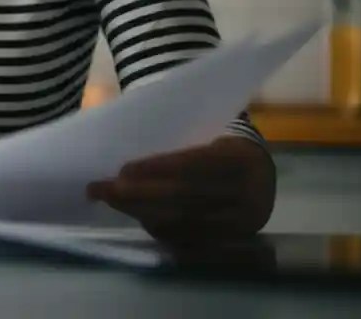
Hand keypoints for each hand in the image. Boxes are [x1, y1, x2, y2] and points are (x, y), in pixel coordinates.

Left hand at [87, 136, 275, 244]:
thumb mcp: (205, 129)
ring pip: (184, 221)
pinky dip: (159, 229)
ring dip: (140, 212)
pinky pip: (190, 240)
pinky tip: (136, 216)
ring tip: (110, 200)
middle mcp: (251, 192)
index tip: (122, 170)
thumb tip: (113, 118)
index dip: (158, 168)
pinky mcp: (234, 242)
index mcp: (243, 157)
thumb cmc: (219, 144)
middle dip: (138, 194)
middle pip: (186, 196)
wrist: (260, 175)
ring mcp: (245, 222)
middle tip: (100, 189)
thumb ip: (171, 128)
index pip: (196, 164)